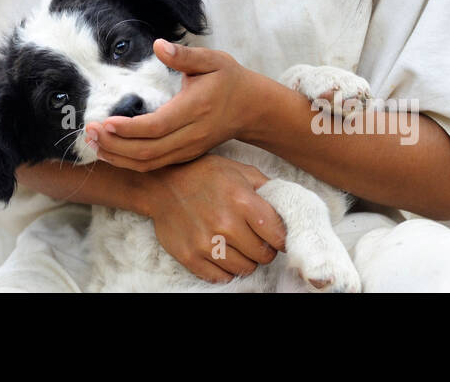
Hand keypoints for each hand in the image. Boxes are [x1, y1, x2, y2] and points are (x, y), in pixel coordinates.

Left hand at [85, 39, 260, 170]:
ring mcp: (188, 149)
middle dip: (115, 145)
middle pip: (148, 151)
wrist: (251, 108)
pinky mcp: (185, 155)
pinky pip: (153, 165)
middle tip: (89, 132)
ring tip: (92, 143)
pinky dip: (128, 161)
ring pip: (149, 163)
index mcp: (196, 109)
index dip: (130, 129)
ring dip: (118, 156)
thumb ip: (185, 55)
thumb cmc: (229, 79)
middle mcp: (191, 135)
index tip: (105, 122)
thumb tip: (159, 45)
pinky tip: (110, 150)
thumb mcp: (213, 59)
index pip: (158, 126)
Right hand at [142, 154, 285, 282]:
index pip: (279, 236)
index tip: (275, 236)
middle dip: (262, 249)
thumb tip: (288, 207)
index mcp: (242, 200)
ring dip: (244, 260)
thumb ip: (266, 187)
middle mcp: (226, 224)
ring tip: (235, 244)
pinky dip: (225, 269)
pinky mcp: (190, 257)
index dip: (280, 238)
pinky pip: (220, 278)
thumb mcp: (238, 170)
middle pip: (263, 256)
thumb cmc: (203, 175)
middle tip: (253, 239)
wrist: (161, 183)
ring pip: (244, 269)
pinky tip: (221, 253)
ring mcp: (206, 243)